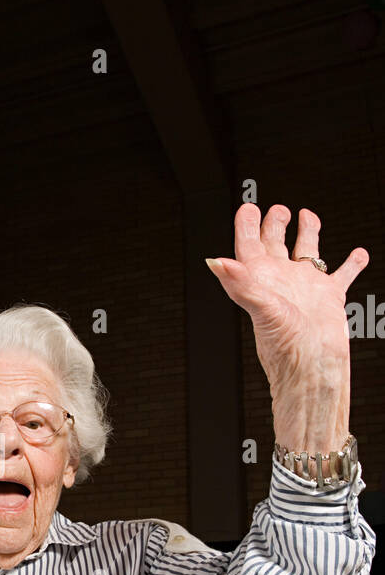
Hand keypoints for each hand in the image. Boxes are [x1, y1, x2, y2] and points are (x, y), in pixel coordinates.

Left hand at [207, 204, 367, 379]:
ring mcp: (306, 287)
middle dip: (274, 224)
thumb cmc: (284, 346)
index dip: (246, 225)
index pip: (248, 245)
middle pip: (274, 244)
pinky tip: (359, 254)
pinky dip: (352, 264)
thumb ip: (240, 283)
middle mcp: (282, 281)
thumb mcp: (260, 308)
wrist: (314, 367)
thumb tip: (215, 261)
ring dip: (307, 232)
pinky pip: (343, 274)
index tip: (248, 207)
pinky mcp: (330, 297)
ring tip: (307, 214)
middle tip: (278, 210)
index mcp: (261, 280)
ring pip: (307, 252)